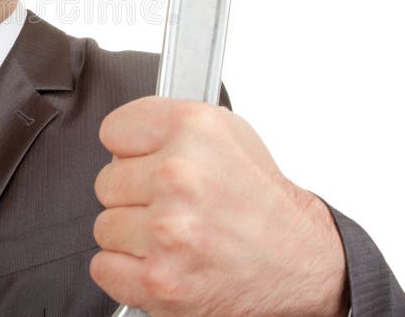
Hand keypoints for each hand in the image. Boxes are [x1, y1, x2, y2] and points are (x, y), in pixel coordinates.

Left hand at [90, 96, 349, 316]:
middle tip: (175, 204)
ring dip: (133, 235)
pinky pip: (104, 267)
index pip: (112, 130)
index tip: (150, 160)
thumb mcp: (225, 132)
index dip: (132, 149)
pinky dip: (127, 271)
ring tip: (175, 234)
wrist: (301, 262)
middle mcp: (179, 176)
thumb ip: (166, 125)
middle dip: (135, 195)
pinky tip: (163, 260)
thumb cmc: (260, 201)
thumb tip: (121, 137)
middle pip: (106, 181)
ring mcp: (168, 231)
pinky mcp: (159, 280)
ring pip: (104, 226)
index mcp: (193, 128)